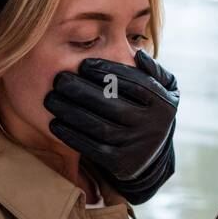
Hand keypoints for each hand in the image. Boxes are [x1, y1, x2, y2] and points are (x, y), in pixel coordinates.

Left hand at [44, 49, 178, 184]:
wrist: (151, 158)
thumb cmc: (150, 112)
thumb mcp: (166, 91)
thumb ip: (155, 71)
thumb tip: (138, 54)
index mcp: (163, 104)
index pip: (135, 83)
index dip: (108, 71)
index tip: (84, 64)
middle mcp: (152, 127)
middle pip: (113, 105)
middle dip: (83, 90)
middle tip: (60, 80)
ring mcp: (135, 147)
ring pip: (99, 127)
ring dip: (71, 112)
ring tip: (51, 99)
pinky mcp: (119, 164)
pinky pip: (92, 148)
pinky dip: (72, 136)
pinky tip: (55, 123)